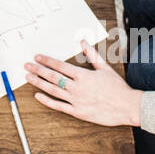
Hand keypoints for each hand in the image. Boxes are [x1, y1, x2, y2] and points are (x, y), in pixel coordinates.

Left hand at [24, 40, 140, 127]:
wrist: (128, 106)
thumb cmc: (117, 87)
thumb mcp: (104, 68)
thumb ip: (91, 55)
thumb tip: (82, 41)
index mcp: (83, 75)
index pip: (60, 66)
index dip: (46, 60)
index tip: (37, 57)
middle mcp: (77, 87)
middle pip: (53, 77)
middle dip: (38, 70)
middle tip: (27, 65)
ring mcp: (76, 100)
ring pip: (53, 90)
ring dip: (39, 83)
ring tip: (28, 77)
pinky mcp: (78, 112)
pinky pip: (59, 106)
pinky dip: (47, 101)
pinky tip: (38, 96)